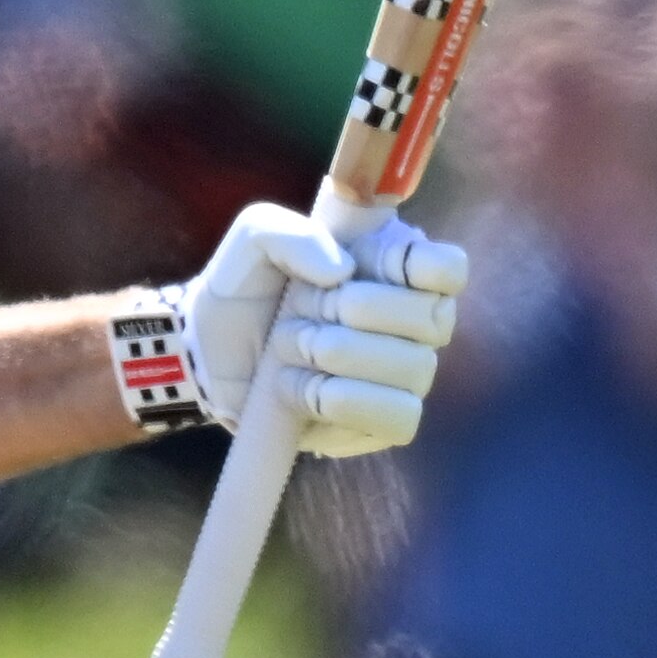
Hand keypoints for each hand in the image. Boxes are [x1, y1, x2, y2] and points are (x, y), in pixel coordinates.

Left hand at [182, 203, 467, 456]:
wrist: (208, 352)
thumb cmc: (246, 288)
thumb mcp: (253, 240)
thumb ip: (290, 232)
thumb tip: (341, 270)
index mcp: (399, 271)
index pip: (448, 269)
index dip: (415, 265)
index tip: (362, 261)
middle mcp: (414, 325)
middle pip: (433, 318)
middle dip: (356, 309)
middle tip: (301, 308)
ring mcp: (404, 378)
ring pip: (415, 368)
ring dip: (337, 353)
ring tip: (287, 346)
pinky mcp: (383, 424)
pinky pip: (398, 417)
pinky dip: (341, 401)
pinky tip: (297, 389)